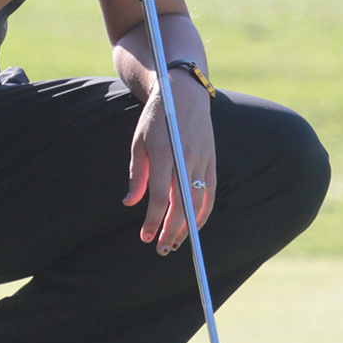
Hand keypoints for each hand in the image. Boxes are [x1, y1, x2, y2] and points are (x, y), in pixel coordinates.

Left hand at [123, 71, 215, 254]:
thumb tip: (130, 203)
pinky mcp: (212, 159)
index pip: (159, 197)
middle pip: (180, 205)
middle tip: (161, 249)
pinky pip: (210, 192)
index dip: (152, 220)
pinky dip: (204, 211)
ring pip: (197, 202)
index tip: (144, 237)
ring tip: (175, 243)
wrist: (183, 93)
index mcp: (163, 153)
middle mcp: (185, 158)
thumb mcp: (138, 142)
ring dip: (187, 227)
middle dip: (170, 231)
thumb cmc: (156, 118)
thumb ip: (137, 175)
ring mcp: (202, 159)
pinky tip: (195, 225)